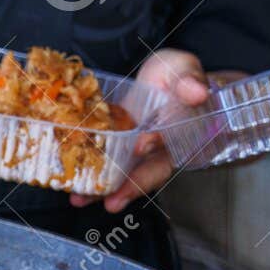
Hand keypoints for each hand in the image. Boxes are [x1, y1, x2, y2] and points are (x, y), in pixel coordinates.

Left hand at [71, 48, 229, 213]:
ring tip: (81, 200)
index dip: (158, 142)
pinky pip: (107, 170)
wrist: (160, 82)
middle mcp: (162, 148)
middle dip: (131, 187)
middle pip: (151, 171)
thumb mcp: (181, 68)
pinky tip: (72, 191)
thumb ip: (188, 78)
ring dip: (104, 191)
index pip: (173, 138)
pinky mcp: (118, 154)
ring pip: (127, 177)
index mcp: (182, 128)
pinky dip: (90, 181)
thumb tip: (197, 92)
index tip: (142, 145)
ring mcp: (139, 154)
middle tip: (113, 202)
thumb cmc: (174, 75)